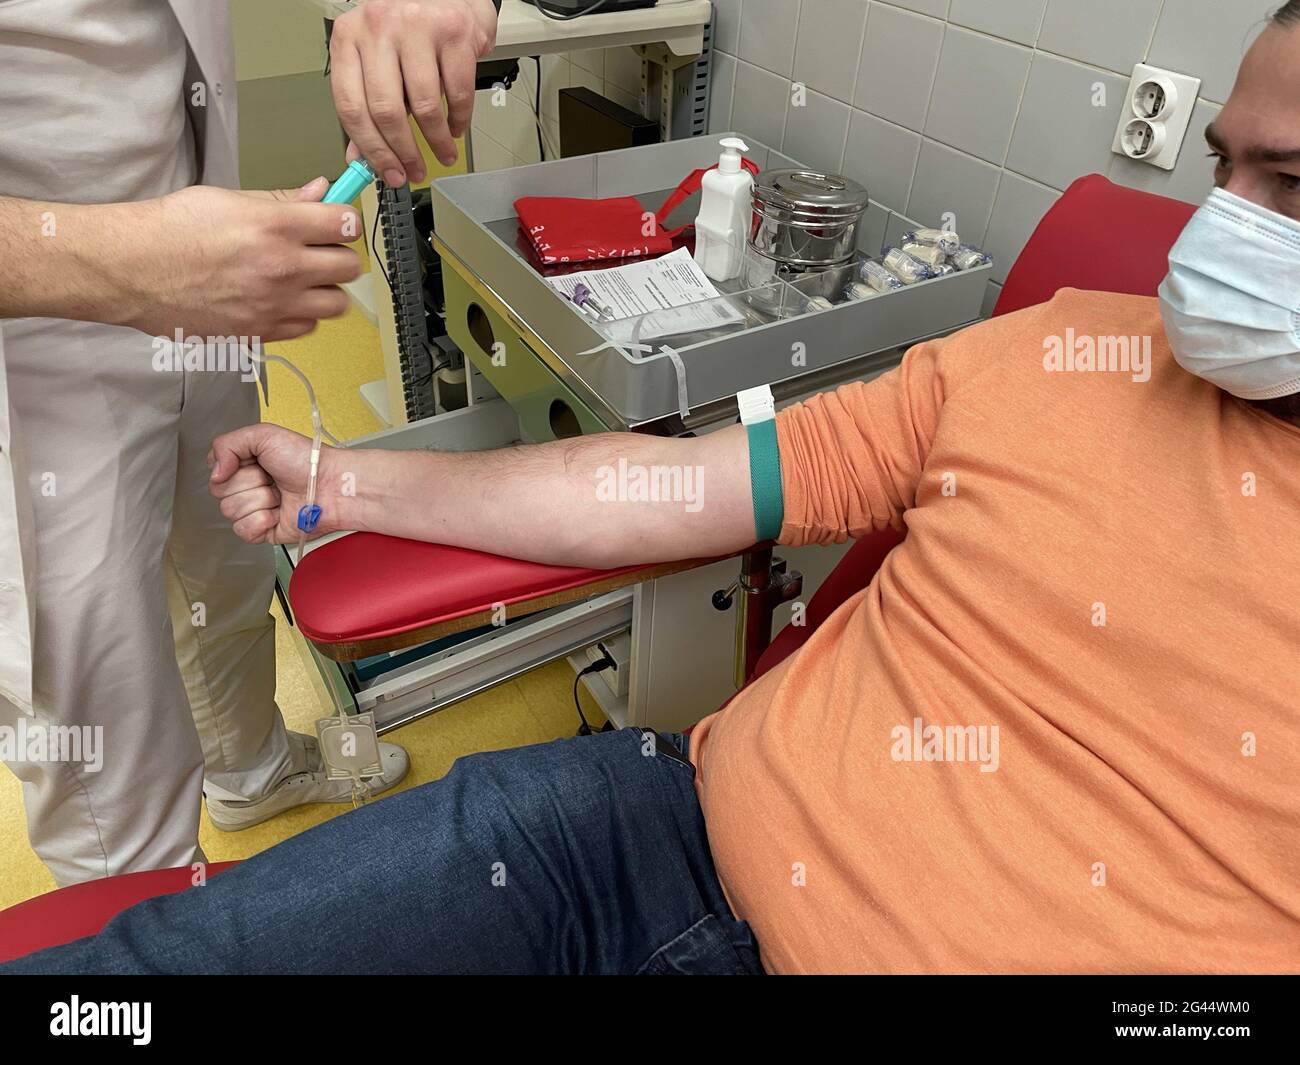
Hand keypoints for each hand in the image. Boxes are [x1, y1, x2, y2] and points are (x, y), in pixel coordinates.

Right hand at [119, 179, 361, 341]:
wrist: (131, 270)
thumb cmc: (170, 230)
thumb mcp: (228, 199)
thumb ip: (281, 200)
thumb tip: (319, 191)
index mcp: (276, 227)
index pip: (346, 224)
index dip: (346, 220)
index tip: (338, 223)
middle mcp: (282, 268)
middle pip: (349, 267)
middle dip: (339, 255)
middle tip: (322, 251)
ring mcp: (274, 304)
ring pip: (337, 303)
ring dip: (327, 290)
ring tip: (305, 280)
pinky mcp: (261, 331)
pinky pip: (308, 327)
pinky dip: (303, 315)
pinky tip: (283, 300)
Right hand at [208, 423, 342, 544]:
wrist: (331, 486)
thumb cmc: (306, 460)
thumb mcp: (264, 435)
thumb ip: (227, 444)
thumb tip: (214, 472)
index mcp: (244, 465)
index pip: (215, 471)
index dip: (232, 467)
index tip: (255, 462)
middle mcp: (247, 488)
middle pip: (220, 492)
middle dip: (250, 482)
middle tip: (273, 478)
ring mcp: (254, 510)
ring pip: (230, 511)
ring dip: (260, 500)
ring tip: (280, 495)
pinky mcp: (262, 531)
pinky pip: (243, 530)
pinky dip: (262, 521)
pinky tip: (278, 513)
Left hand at [329, 0, 497, 175]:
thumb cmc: (407, 23)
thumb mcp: (375, 56)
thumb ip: (366, 102)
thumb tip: (362, 154)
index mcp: (349, 38)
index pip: (351, 107)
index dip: (371, 150)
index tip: (387, 172)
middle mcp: (378, 29)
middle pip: (386, 110)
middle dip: (404, 152)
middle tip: (414, 171)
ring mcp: (416, 28)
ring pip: (424, 105)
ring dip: (436, 141)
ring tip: (443, 153)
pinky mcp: (453, 32)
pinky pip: (457, 92)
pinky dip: (459, 119)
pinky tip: (456, 127)